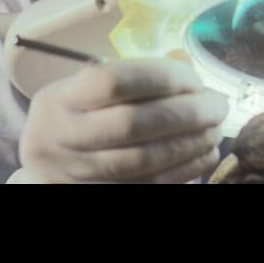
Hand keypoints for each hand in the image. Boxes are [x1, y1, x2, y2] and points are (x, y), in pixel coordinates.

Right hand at [8, 57, 227, 183]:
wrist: (44, 173)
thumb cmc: (74, 122)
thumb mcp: (85, 94)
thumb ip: (131, 77)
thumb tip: (185, 65)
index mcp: (56, 101)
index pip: (113, 80)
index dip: (162, 77)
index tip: (194, 79)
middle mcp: (58, 139)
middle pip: (133, 123)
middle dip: (187, 113)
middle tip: (218, 106)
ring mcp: (74, 175)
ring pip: (144, 160)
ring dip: (191, 143)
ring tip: (215, 130)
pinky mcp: (97, 197)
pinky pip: (149, 186)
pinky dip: (184, 170)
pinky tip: (204, 155)